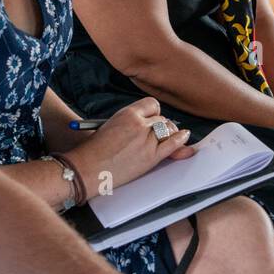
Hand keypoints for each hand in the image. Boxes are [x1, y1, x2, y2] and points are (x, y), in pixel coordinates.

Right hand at [66, 97, 194, 191]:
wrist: (88, 168)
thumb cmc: (96, 149)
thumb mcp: (112, 125)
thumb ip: (133, 122)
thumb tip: (156, 123)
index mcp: (127, 114)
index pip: (152, 105)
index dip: (153, 113)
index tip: (152, 119)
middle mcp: (139, 125)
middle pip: (161, 119)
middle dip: (160, 126)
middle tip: (153, 134)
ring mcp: (147, 141)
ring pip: (168, 130)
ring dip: (168, 133)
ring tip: (164, 139)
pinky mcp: (151, 157)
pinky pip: (173, 144)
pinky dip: (181, 140)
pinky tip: (185, 136)